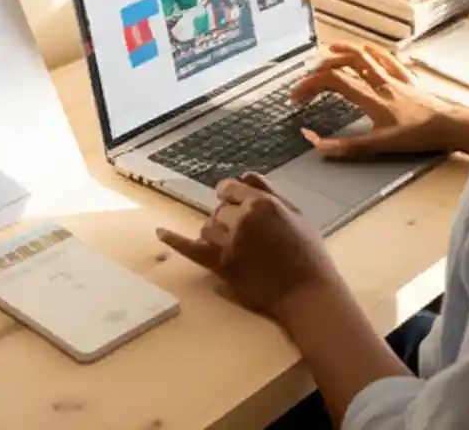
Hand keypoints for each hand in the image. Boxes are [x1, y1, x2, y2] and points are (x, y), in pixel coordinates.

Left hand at [156, 173, 340, 319]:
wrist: (306, 292)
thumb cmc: (308, 252)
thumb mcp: (296, 214)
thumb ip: (269, 191)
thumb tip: (244, 175)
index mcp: (261, 203)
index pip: (230, 188)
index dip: (232, 196)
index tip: (236, 204)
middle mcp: (241, 219)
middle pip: (219, 209)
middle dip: (228, 216)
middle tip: (245, 233)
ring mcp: (228, 243)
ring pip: (207, 227)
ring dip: (216, 232)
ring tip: (234, 244)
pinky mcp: (220, 265)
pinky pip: (190, 248)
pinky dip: (174, 240)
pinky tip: (160, 232)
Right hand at [291, 43, 468, 157]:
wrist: (453, 125)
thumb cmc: (419, 135)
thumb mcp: (379, 146)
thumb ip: (344, 146)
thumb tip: (314, 143)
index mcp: (370, 97)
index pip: (333, 81)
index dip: (309, 85)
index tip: (295, 97)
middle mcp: (380, 81)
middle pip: (346, 62)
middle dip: (323, 65)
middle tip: (309, 75)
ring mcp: (395, 77)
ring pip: (366, 54)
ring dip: (345, 49)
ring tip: (329, 50)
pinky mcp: (410, 78)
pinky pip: (388, 58)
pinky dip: (374, 51)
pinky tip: (369, 48)